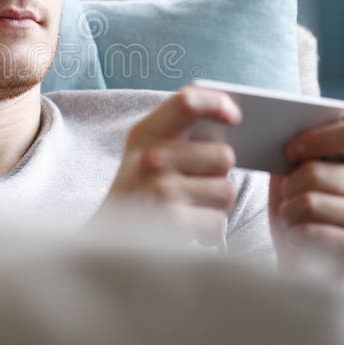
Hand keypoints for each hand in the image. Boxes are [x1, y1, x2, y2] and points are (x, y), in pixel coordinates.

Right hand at [93, 88, 241, 244]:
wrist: (107, 243)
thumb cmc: (137, 194)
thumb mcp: (144, 152)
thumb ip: (178, 132)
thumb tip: (231, 120)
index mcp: (145, 134)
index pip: (188, 101)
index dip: (218, 103)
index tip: (235, 118)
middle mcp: (151, 157)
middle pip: (224, 156)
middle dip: (219, 175)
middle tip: (196, 185)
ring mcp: (161, 188)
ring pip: (226, 190)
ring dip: (215, 204)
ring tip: (189, 208)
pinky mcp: (173, 221)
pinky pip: (218, 220)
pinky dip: (208, 229)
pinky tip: (185, 228)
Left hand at [268, 117, 343, 286]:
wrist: (302, 250)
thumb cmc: (298, 198)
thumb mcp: (296, 167)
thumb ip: (298, 145)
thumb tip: (289, 118)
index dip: (314, 139)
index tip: (290, 151)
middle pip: (316, 171)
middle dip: (288, 184)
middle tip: (286, 193)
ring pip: (308, 202)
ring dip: (287, 210)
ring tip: (290, 214)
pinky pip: (309, 230)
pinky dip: (292, 231)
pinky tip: (297, 234)